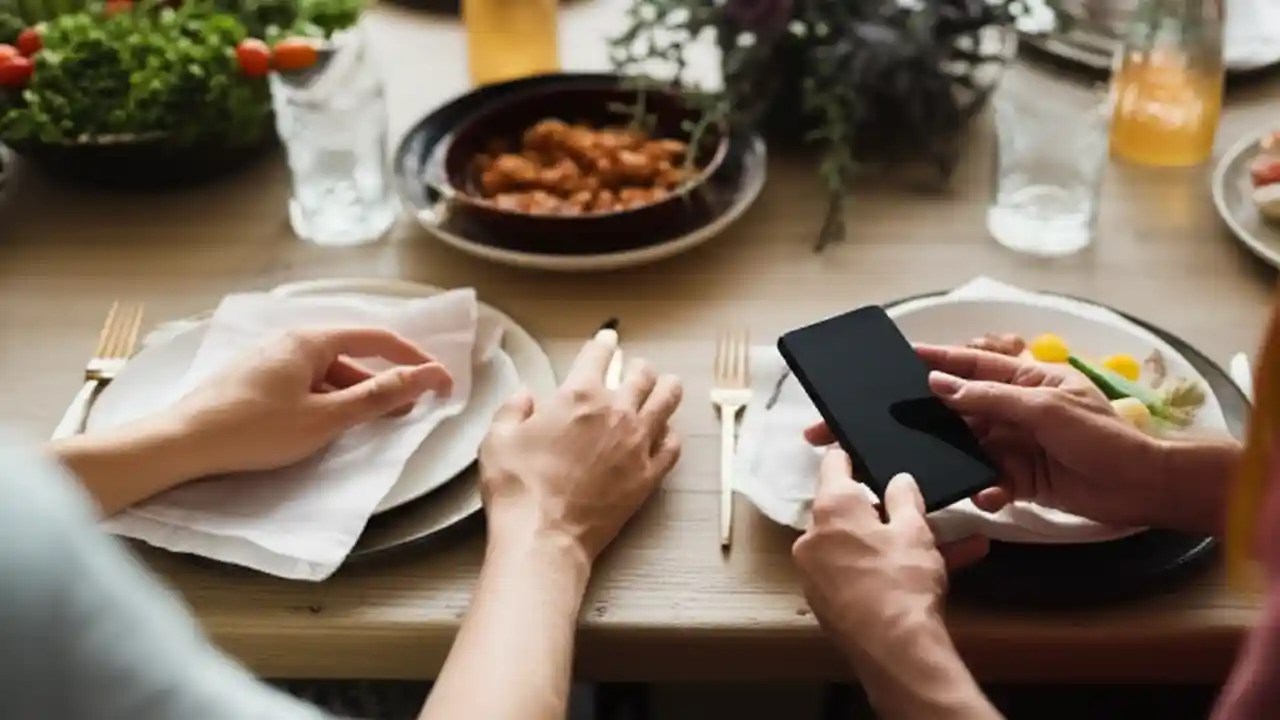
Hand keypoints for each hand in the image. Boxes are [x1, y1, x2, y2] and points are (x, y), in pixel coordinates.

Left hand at [170, 328, 452, 476]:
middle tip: (411, 412)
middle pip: (352, 357)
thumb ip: (378, 397)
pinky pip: (305, 383)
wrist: (181, 444)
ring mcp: (269, 359)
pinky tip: (330, 425)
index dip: (413, 360)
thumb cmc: (255, 430)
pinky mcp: (254, 380)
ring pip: (327, 374)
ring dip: (356, 395)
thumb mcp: (325, 418)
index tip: (440, 382)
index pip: (376, 338)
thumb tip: (425, 377)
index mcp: (309, 340)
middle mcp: (289, 340)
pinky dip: (329, 400)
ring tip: (374, 424)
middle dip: (385, 382)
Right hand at [479, 335, 682, 562]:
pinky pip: (673, 446)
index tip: (609, 338)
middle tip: (634, 369)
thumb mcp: (498, 438)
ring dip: (666, 389)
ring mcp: (638, 443)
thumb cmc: (517, 484)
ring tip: (665, 386)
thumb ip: (513, 409)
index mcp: (579, 395)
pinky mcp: (649, 475)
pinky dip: (670, 435)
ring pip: (667, 401)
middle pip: (642, 374)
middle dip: (638, 367)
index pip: (598, 355)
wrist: (544, 534)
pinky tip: (665, 435)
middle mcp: (616, 411)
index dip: (604, 342)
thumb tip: (526, 395)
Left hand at [793, 450, 987, 663]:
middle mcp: (813, 537)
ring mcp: (817, 573)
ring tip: (955, 544)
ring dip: (900, 543)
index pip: (834, 465)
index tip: (861, 450)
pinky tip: (938, 572)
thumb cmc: (903, 580)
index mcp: (831, 508)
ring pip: (862, 546)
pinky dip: (890, 570)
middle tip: (920, 509)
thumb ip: (905, 498)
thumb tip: (899, 480)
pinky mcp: (828, 602)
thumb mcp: (915, 531)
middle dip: (885, 509)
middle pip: (849, 511)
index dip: (850, 455)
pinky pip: (861, 574)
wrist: (895, 651)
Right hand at [805, 344, 1164, 527]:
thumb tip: (940, 386)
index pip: (972, 366)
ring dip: (954, 457)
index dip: (937, 361)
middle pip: (960, 408)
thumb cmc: (1102, 437)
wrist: (1141, 487)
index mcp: (1026, 380)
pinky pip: (988, 479)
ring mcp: (1016, 444)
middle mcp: (1016, 410)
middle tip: (891, 419)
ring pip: (969, 446)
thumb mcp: (1045, 409)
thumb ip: (990, 397)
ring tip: (926, 463)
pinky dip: (985, 488)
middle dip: (926, 415)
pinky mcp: (1020, 478)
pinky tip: (989, 494)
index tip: (901, 357)